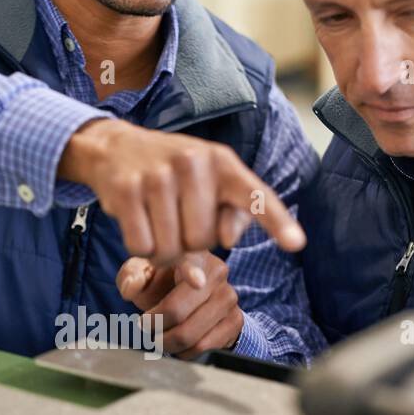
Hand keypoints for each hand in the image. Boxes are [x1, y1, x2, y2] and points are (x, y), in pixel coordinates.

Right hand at [59, 118, 304, 263]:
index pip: (255, 196)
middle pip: (203, 241)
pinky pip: (142, 247)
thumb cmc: (174, 178)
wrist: (117, 148)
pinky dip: (140, 247)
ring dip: (164, 250)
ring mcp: (158, 175)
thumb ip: (226, 223)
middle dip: (189, 243)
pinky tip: (138, 221)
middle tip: (177, 218)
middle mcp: (193, 162)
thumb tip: (210, 266)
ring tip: (158, 220)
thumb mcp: (208, 188)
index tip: (297, 243)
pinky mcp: (127, 189)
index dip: (277, 222)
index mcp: (223, 163)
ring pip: (170, 250)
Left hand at [117, 251, 243, 358]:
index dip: (192, 273)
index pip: (190, 264)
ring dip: (168, 343)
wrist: (194, 297)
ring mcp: (229, 297)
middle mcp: (216, 272)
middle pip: (179, 311)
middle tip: (145, 327)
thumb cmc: (162, 282)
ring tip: (159, 337)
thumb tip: (131, 287)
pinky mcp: (236, 320)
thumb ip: (130, 277)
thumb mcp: (142, 274)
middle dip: (155, 327)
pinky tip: (179, 345)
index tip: (194, 280)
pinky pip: (205, 347)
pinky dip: (185, 352)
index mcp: (192, 254)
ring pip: (191, 335)